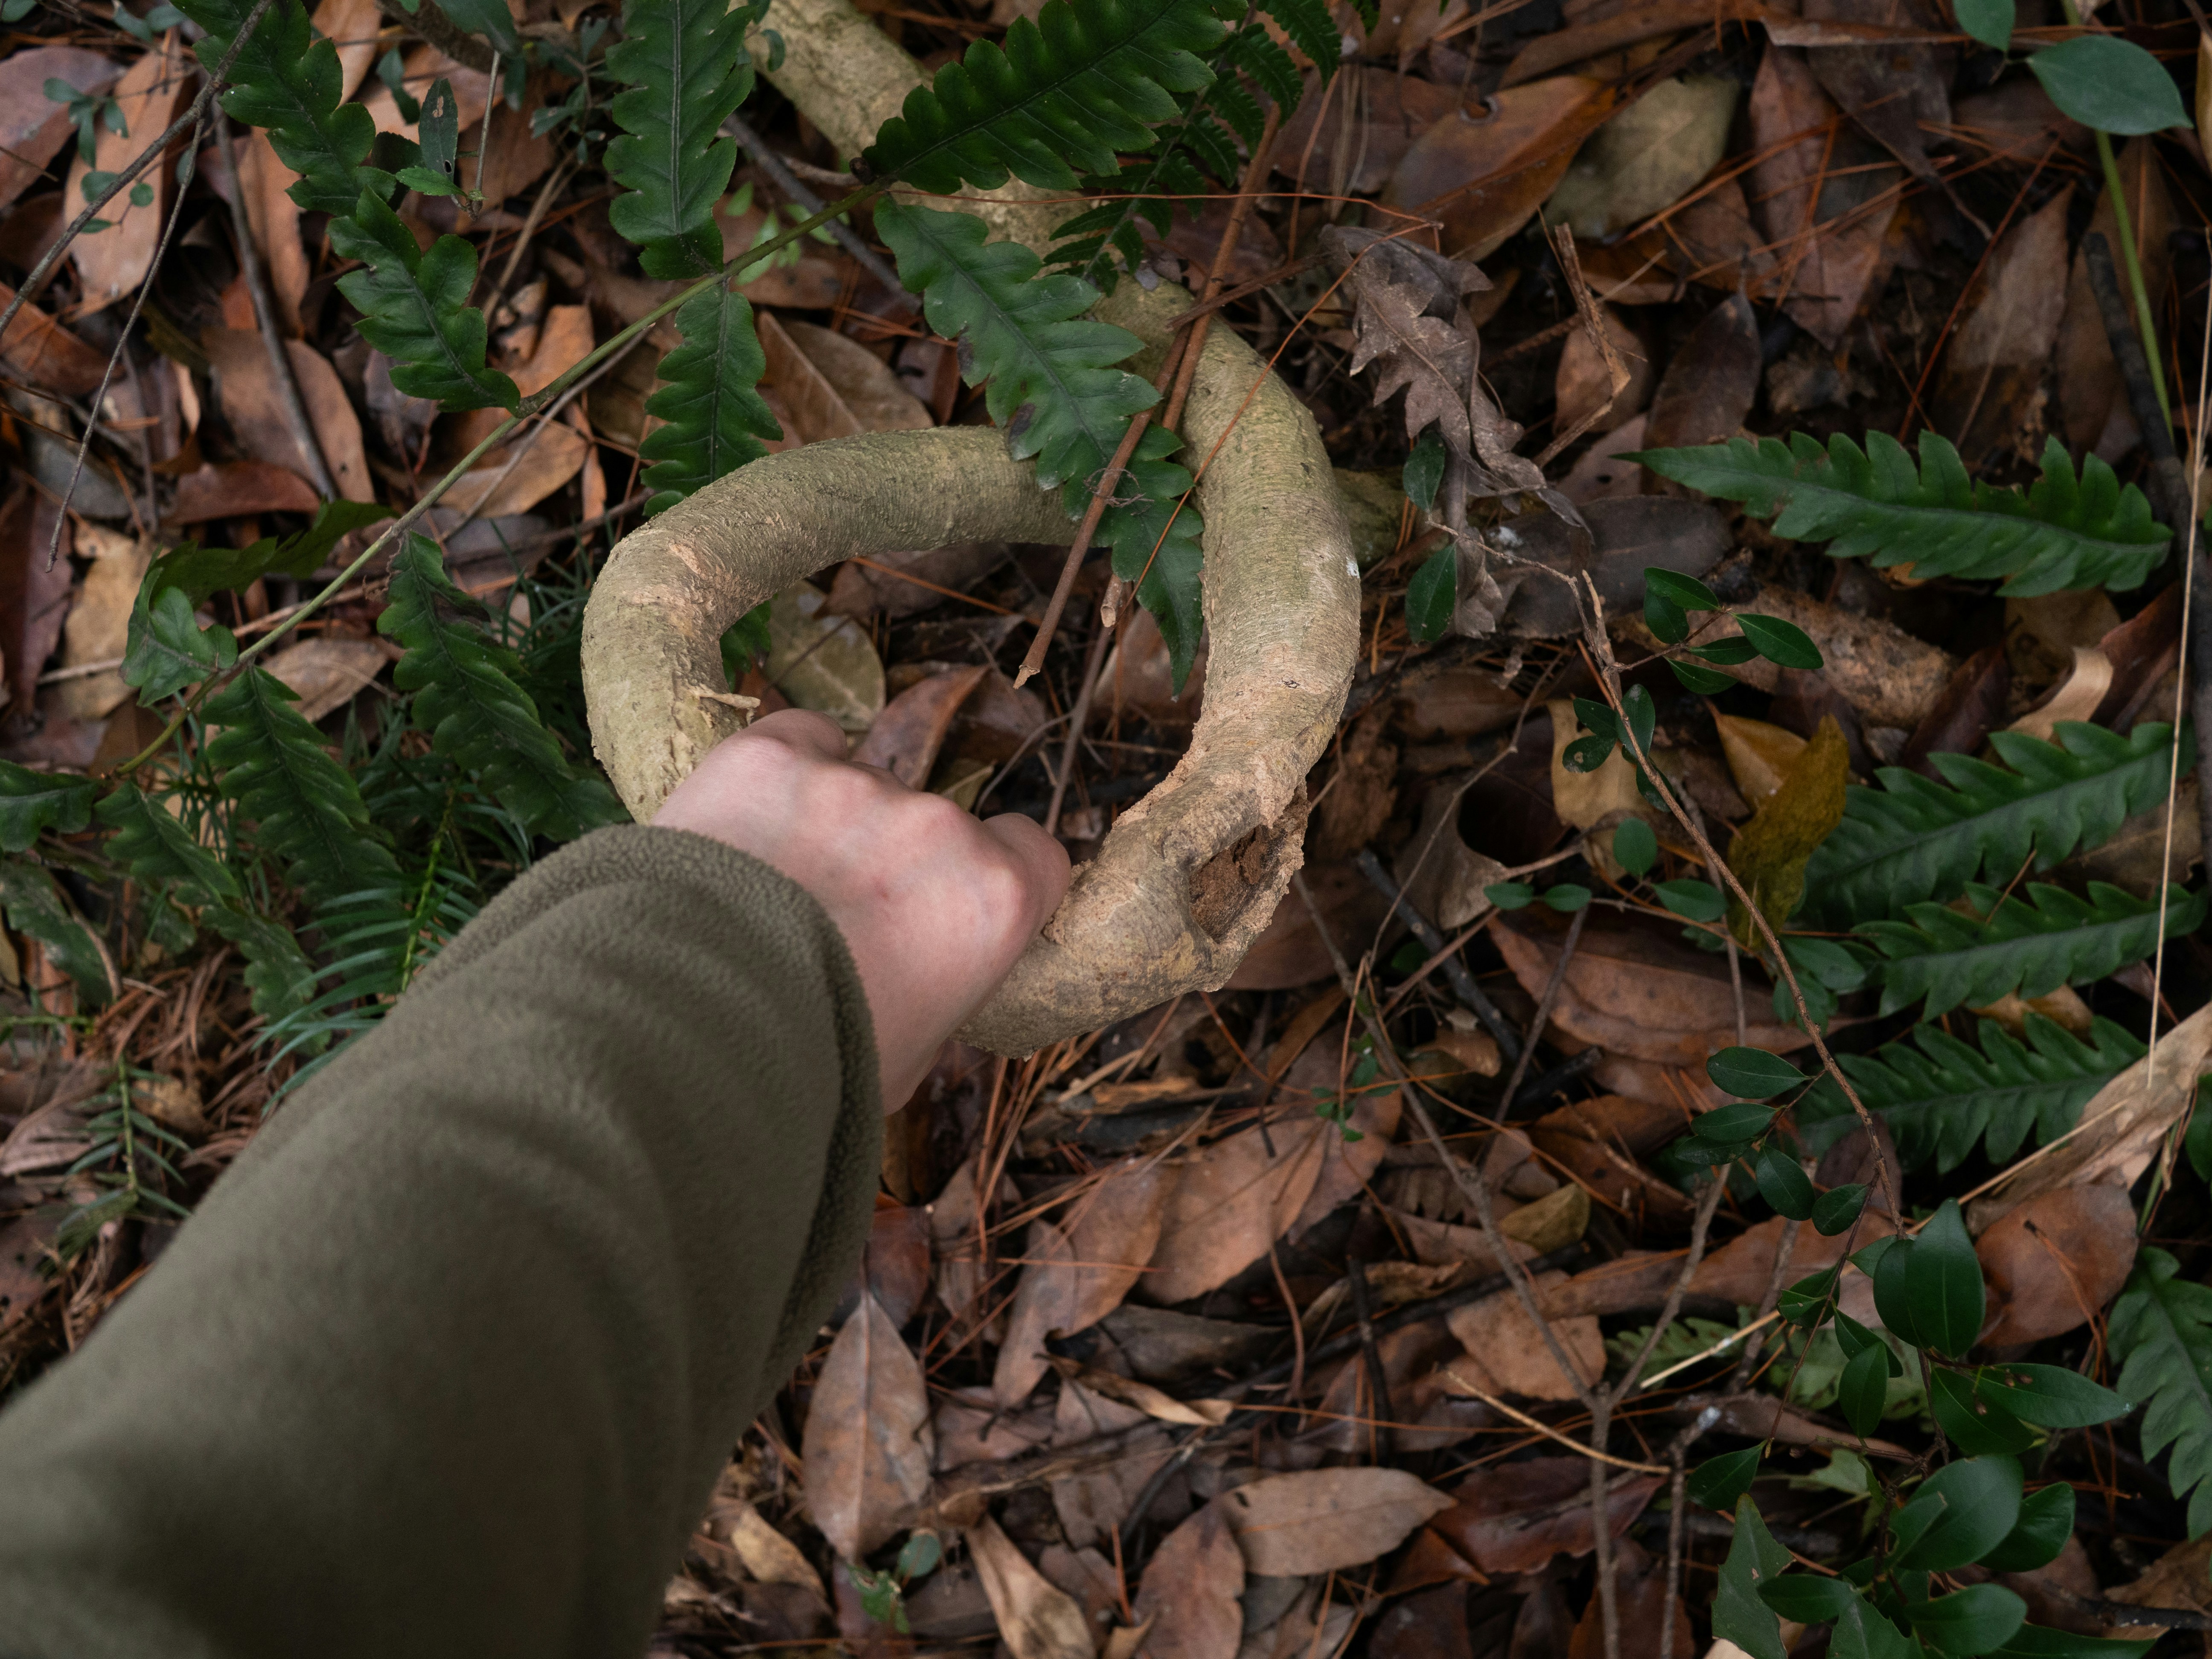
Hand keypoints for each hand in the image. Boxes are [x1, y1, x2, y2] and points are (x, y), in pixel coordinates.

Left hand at [654, 709, 1071, 1105]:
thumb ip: (937, 991)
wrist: (688, 1029)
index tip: (951, 902)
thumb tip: (922, 977)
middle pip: (936, 826)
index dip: (994, 874)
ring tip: (767, 896)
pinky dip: (783, 773)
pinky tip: (749, 831)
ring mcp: (854, 785)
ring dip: (831, 826)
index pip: (1033, 852)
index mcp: (992, 902)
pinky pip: (800, 740)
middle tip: (832, 924)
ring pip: (862, 786)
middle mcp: (937, 829)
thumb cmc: (808, 1066)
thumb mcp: (909, 1057)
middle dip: (894, 864)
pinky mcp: (770, 757)